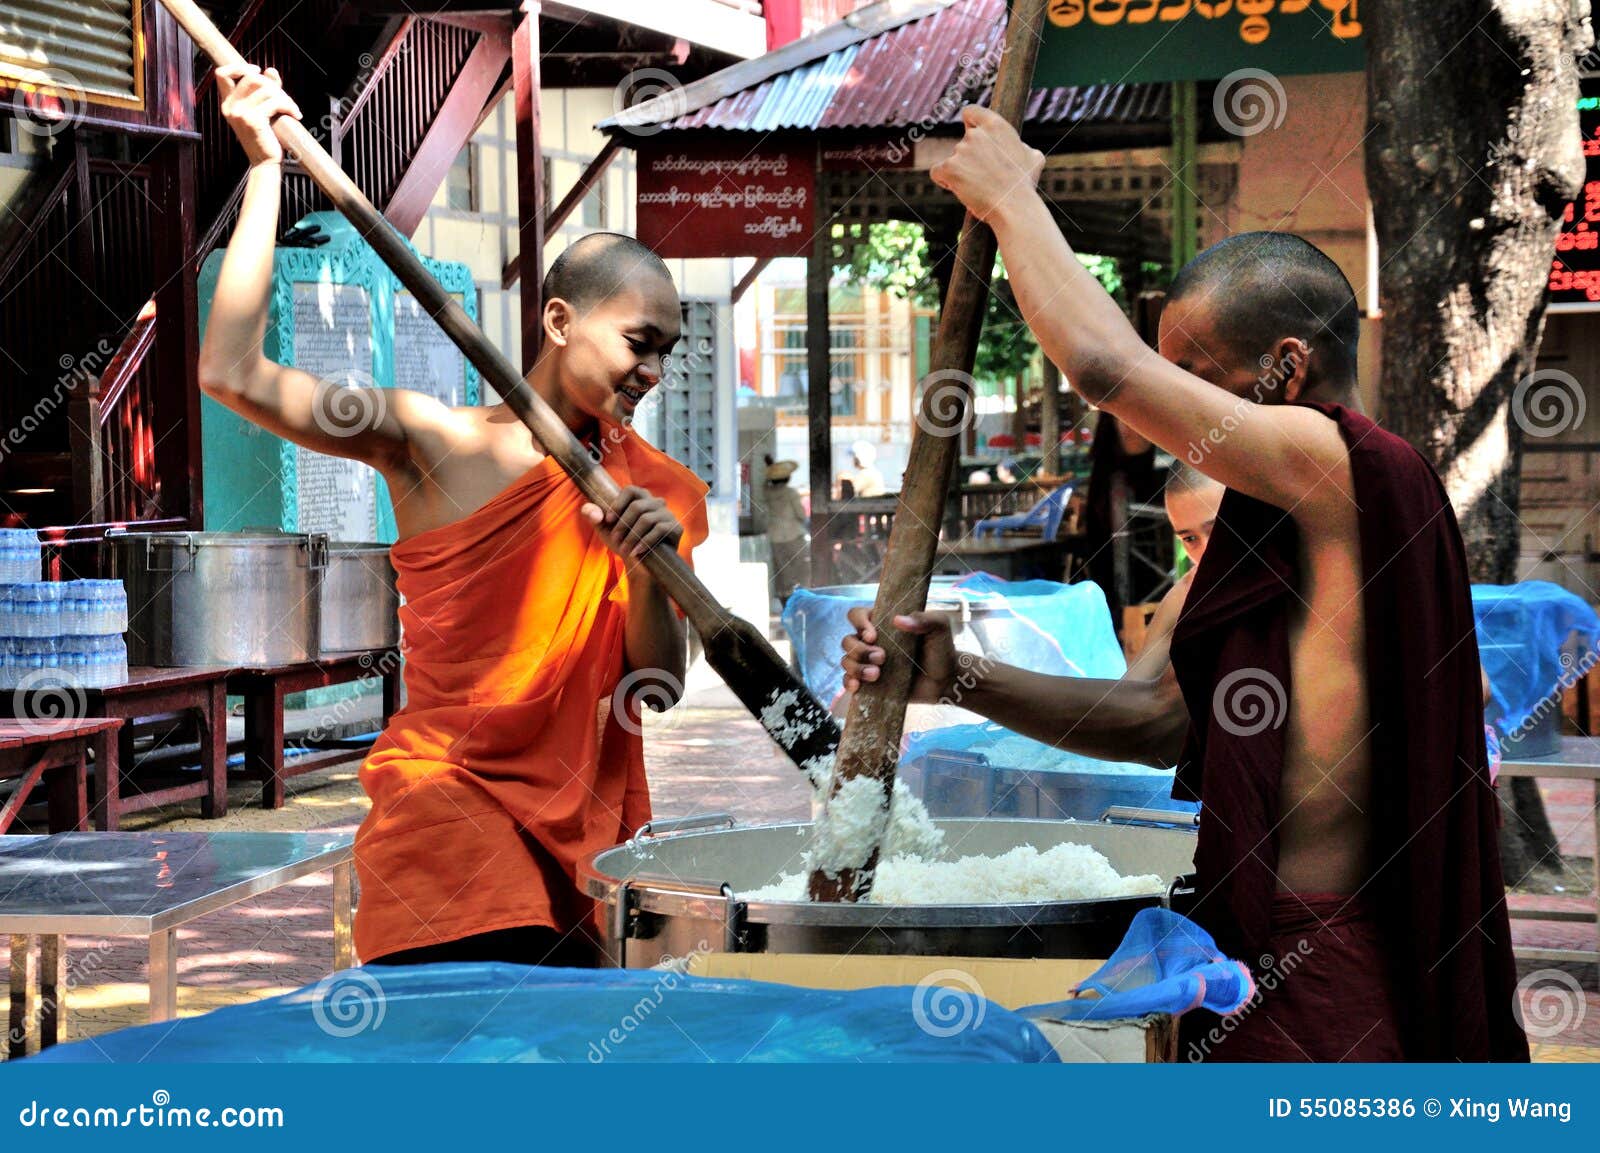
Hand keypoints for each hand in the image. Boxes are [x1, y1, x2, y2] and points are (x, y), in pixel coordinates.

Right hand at [216, 64, 301, 165]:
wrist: (264, 163)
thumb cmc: (264, 138)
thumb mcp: (261, 111)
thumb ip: (265, 90)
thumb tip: (270, 70)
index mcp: (228, 104)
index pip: (222, 73)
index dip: (240, 67)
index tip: (257, 71)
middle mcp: (230, 107)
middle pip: (251, 77)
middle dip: (272, 84)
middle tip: (284, 98)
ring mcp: (240, 113)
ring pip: (266, 89)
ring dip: (284, 96)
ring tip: (292, 108)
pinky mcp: (253, 120)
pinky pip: (275, 102)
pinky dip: (289, 106)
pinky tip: (295, 115)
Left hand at [583, 486, 682, 567]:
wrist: (641, 566)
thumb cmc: (624, 542)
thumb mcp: (605, 530)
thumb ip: (594, 516)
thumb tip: (589, 510)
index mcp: (641, 498)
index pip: (630, 490)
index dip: (617, 504)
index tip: (608, 520)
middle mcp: (656, 502)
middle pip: (637, 506)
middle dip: (623, 525)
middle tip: (615, 539)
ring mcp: (668, 514)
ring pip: (647, 519)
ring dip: (632, 536)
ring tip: (625, 549)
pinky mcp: (676, 528)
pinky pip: (660, 530)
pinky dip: (645, 542)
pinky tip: (636, 552)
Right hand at [840, 606, 959, 702]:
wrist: (946, 680)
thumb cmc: (941, 649)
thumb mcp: (939, 628)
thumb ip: (925, 619)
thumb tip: (898, 620)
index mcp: (882, 624)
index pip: (857, 615)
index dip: (859, 623)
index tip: (873, 635)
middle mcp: (872, 642)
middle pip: (848, 640)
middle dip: (860, 650)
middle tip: (882, 658)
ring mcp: (869, 663)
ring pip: (846, 661)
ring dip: (856, 667)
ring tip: (876, 674)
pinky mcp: (869, 683)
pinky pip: (848, 680)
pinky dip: (848, 682)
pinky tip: (858, 686)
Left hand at [928, 105, 1044, 222]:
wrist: (1014, 206)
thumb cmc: (1024, 185)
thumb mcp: (1033, 157)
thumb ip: (1019, 145)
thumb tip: (1018, 147)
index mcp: (995, 125)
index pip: (971, 112)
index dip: (970, 123)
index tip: (970, 132)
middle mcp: (975, 134)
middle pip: (964, 142)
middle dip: (970, 158)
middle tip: (984, 176)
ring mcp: (961, 151)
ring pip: (953, 160)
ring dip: (961, 172)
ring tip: (978, 188)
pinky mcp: (949, 168)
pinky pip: (937, 172)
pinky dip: (944, 181)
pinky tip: (958, 189)